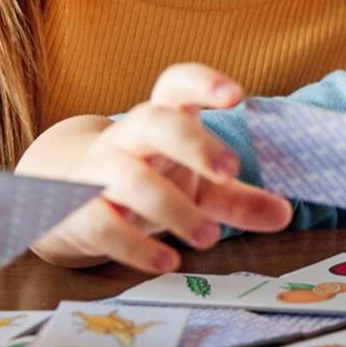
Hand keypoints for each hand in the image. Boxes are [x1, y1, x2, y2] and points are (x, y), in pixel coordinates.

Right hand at [27, 64, 290, 272]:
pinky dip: (137, 247)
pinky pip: (104, 225)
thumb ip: (237, 197)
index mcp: (162, 120)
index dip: (203, 82)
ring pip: (131, 179)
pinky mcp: (79, 214)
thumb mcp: (194, 186)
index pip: (175, 84)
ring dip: (174, 208)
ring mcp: (100, 174)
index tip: (236, 94)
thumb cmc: (144, 179)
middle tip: (230, 170)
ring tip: (211, 237)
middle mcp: (129, 139)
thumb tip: (285, 214)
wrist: (59, 194)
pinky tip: (169, 263)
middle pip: (154, 123)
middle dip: (194, 143)